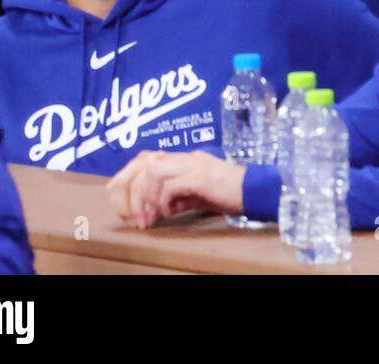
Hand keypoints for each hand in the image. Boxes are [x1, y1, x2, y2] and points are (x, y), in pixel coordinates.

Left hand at [107, 151, 245, 228]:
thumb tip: (153, 208)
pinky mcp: (200, 177)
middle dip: (128, 189)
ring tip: (148, 219)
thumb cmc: (229, 193)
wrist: (256, 190)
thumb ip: (175, 196)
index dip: (126, 179)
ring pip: (152, 173)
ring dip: (144, 199)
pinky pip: (170, 186)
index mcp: (183, 159)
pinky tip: (169, 214)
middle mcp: (185, 157)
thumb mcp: (196, 194)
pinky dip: (163, 202)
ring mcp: (193, 164)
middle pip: (142, 163)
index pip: (144, 158)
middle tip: (129, 215)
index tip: (123, 205)